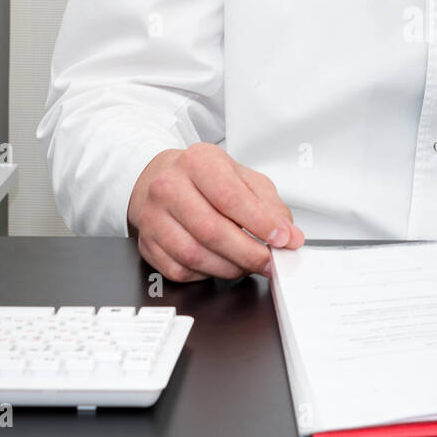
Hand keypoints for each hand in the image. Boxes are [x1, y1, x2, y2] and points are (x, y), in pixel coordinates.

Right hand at [127, 143, 304, 282]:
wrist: (163, 179)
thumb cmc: (206, 178)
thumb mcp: (244, 178)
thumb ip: (270, 206)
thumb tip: (289, 236)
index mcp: (198, 162)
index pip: (231, 198)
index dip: (260, 224)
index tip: (282, 239)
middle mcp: (169, 186)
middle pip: (212, 230)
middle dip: (249, 253)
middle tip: (270, 261)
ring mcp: (154, 217)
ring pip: (195, 255)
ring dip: (230, 267)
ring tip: (248, 263)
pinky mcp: (147, 244)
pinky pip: (180, 271)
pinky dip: (207, 274)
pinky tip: (221, 264)